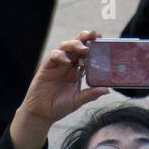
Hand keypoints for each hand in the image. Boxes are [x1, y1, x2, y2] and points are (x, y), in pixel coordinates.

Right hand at [11, 30, 108, 148]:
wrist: (41, 114)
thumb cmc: (59, 107)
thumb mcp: (77, 101)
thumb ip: (90, 94)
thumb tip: (107, 90)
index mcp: (77, 70)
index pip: (87, 54)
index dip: (93, 45)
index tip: (102, 38)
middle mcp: (68, 64)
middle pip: (77, 46)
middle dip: (85, 38)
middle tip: (94, 34)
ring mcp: (57, 64)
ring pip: (66, 47)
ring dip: (74, 44)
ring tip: (83, 48)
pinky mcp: (46, 67)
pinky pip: (53, 56)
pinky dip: (60, 56)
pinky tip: (67, 61)